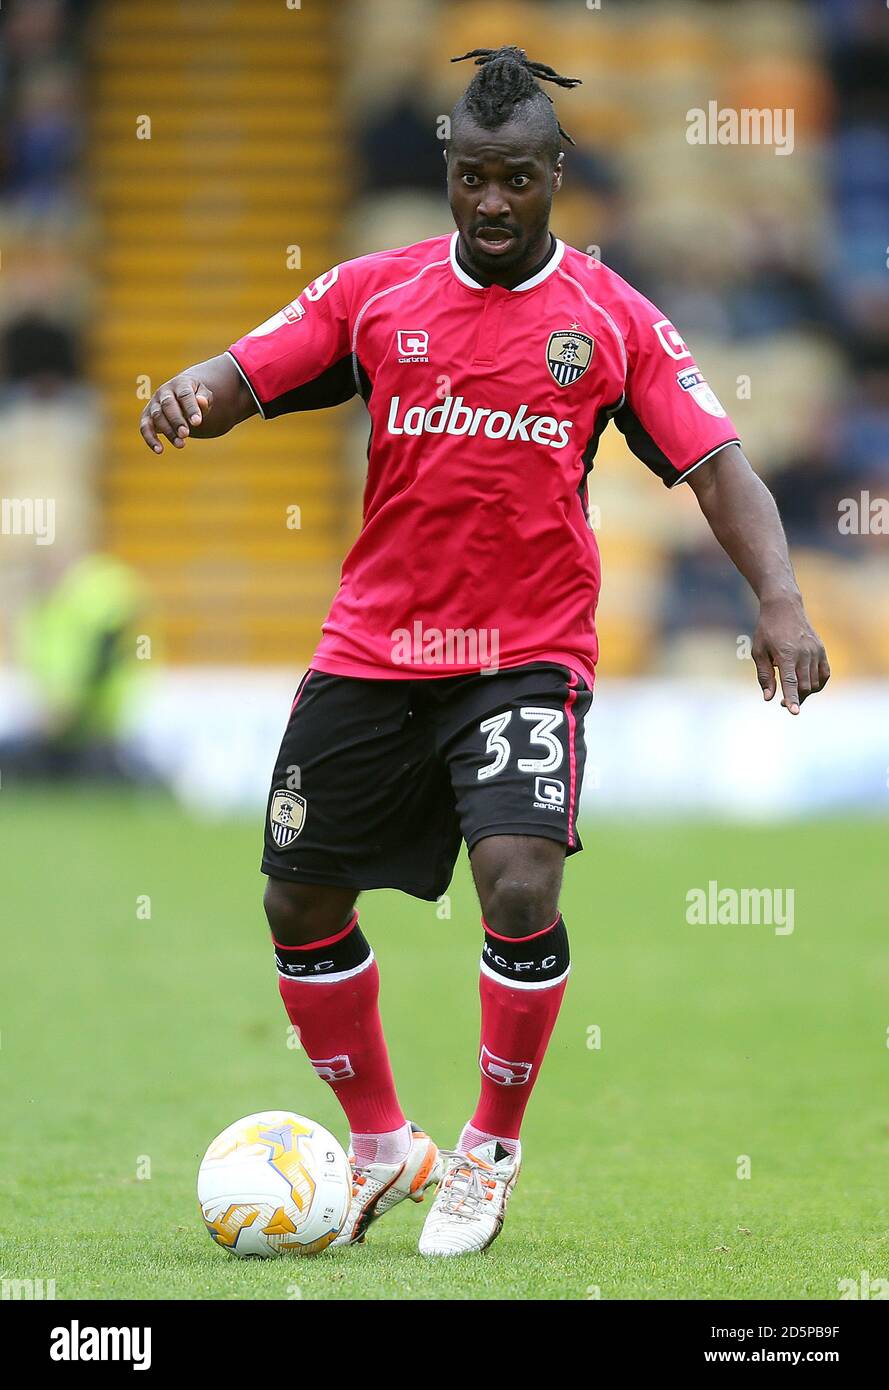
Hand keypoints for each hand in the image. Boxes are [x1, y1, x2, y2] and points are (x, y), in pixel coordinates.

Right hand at [140, 374, 213, 452]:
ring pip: (157, 417)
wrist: (182, 395)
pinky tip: (159, 450)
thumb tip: (201, 402)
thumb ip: (204, 399)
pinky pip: (145, 427)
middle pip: (168, 405)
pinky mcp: (147, 416)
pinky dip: (150, 439)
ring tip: (181, 445)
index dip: (190, 408)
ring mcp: (154, 404)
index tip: (197, 422)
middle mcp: (164, 392)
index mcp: (180, 384)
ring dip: (168, 431)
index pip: (185, 394)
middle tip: (185, 434)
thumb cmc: (196, 397)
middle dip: (176, 420)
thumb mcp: (204, 395)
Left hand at [751, 598, 829, 714]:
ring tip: (792, 691)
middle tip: (782, 702)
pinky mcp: (821, 650)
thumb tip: (769, 697)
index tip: (794, 712)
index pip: (790, 682)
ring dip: (805, 692)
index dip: (792, 698)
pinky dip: (817, 683)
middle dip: (795, 698)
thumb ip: (765, 675)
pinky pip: (824, 674)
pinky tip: (807, 684)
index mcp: (786, 654)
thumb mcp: (758, 651)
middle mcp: (804, 653)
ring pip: (815, 682)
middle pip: (804, 686)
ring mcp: (815, 651)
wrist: (784, 606)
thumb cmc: (767, 630)